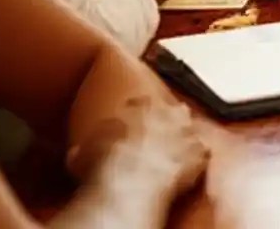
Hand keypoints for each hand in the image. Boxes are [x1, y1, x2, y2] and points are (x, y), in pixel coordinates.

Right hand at [67, 96, 208, 198]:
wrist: (130, 178)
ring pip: (192, 128)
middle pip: (173, 110)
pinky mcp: (198, 154)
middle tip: (170, 123)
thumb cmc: (105, 164)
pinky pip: (203, 153)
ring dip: (188, 135)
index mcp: (138, 107)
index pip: (142, 102)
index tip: (138, 117)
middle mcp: (165, 114)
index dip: (141, 111)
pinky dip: (200, 158)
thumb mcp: (84, 155)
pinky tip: (197, 162)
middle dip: (172, 117)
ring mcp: (185, 132)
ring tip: (185, 143)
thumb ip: (84, 150)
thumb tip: (75, 155)